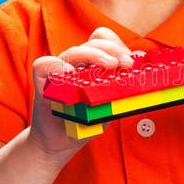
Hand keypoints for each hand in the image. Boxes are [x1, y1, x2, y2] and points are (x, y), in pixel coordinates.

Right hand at [30, 27, 133, 153]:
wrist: (59, 143)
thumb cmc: (83, 122)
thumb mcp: (108, 105)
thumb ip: (120, 89)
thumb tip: (141, 75)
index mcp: (90, 64)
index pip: (103, 40)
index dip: (117, 45)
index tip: (130, 61)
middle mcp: (75, 64)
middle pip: (93, 43)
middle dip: (113, 50)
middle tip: (125, 64)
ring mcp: (58, 71)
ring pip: (74, 51)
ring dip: (94, 55)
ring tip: (109, 66)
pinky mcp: (42, 82)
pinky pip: (44, 65)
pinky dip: (58, 66)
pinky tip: (70, 74)